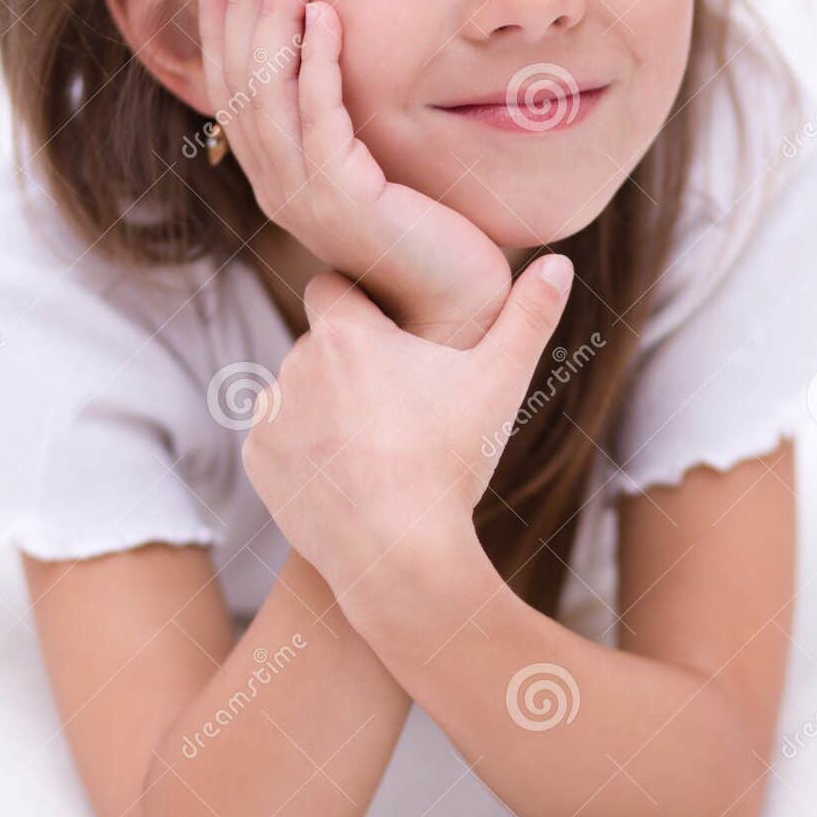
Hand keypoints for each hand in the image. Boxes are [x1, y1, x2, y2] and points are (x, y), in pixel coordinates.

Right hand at [196, 0, 511, 346]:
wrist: (458, 303)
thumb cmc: (428, 234)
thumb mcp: (376, 167)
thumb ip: (346, 125)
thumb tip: (335, 58)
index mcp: (278, 180)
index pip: (234, 93)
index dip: (224, 30)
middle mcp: (277, 189)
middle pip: (240, 84)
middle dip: (243, 8)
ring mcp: (303, 198)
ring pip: (269, 94)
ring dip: (276, 19)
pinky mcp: (341, 200)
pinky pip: (318, 117)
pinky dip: (318, 60)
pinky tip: (325, 13)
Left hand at [240, 254, 575, 623]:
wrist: (398, 554)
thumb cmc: (451, 462)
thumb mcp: (500, 383)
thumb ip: (529, 317)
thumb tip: (560, 262)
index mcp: (344, 332)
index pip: (333, 287)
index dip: (359, 303)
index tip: (387, 332)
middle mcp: (295, 362)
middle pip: (321, 345)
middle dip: (351, 364)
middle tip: (397, 405)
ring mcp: (270, 413)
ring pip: (300, 391)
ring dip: (325, 405)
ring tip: (375, 445)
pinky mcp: (256, 459)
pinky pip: (279, 438)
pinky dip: (304, 450)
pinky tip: (346, 473)